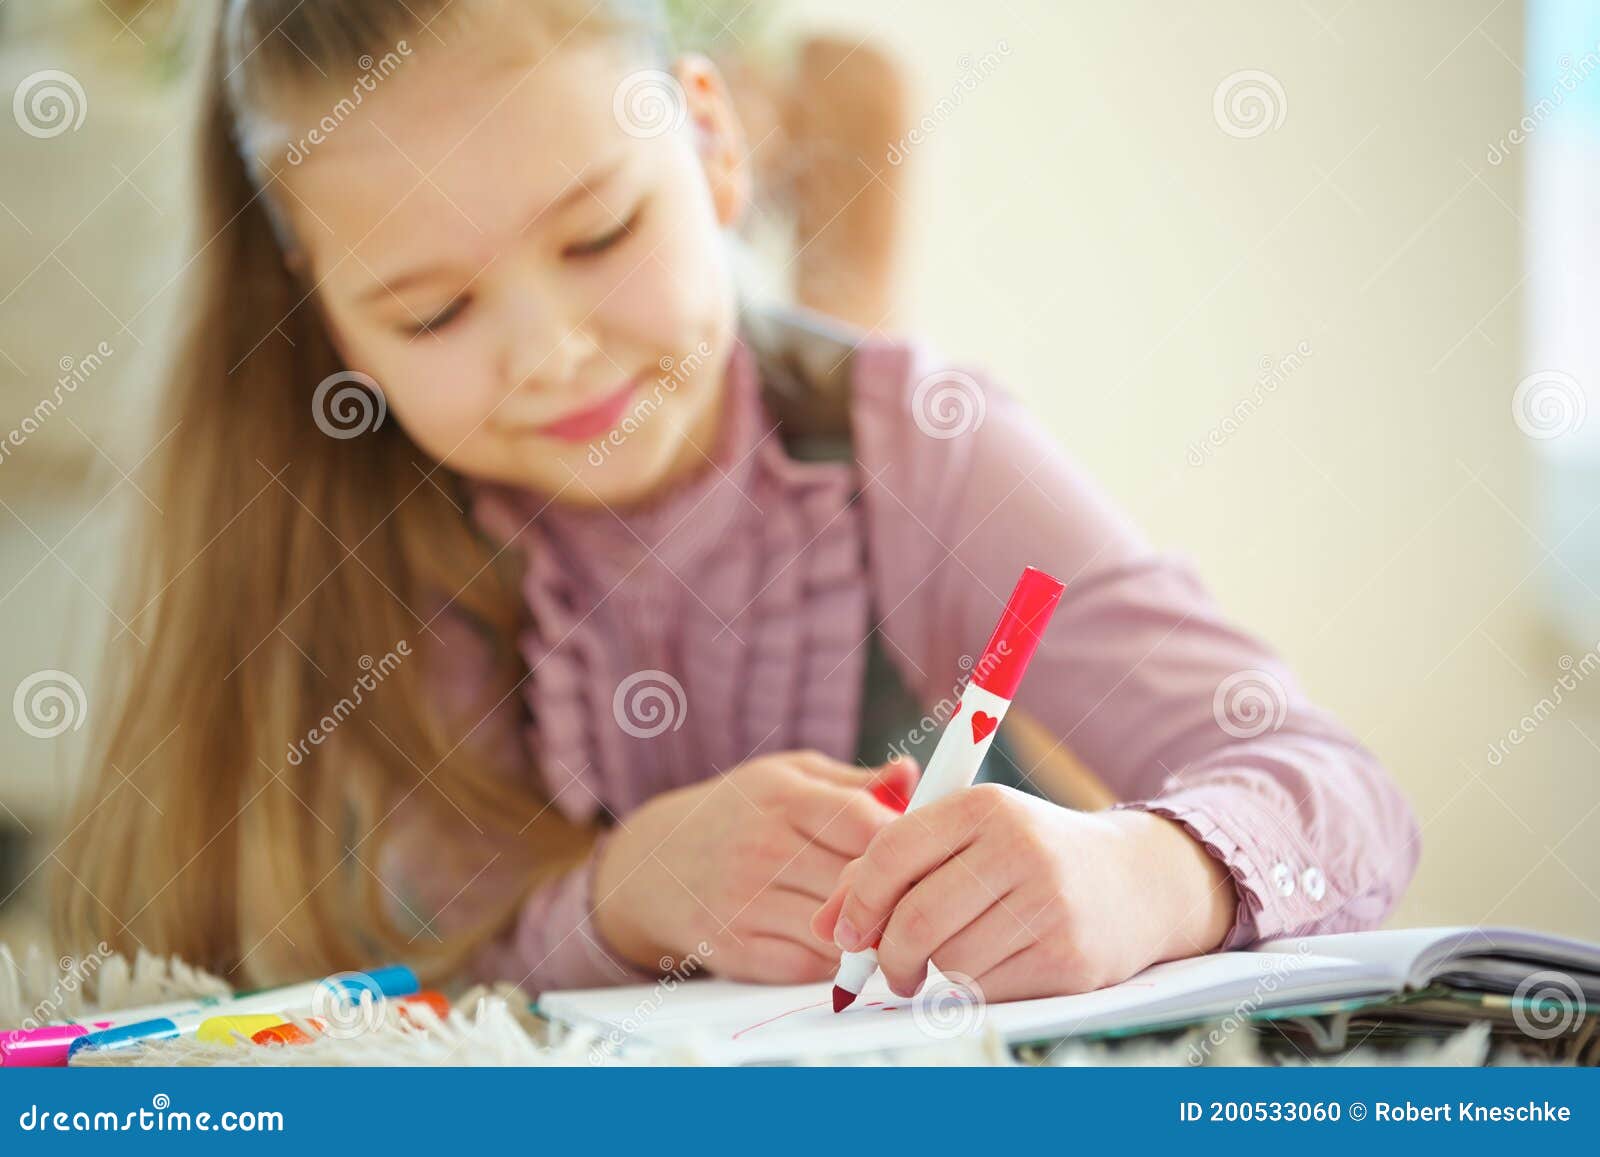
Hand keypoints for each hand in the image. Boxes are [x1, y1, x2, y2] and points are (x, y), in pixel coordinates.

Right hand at [594, 751, 919, 983]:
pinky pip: (808, 965)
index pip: (862, 821)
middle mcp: (762, 848)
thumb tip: (913, 774)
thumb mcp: (789, 778)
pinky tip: (841, 945)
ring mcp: (745, 901)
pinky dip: (833, 961)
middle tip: (915, 898)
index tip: (921, 853)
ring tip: (884, 924)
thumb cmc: (739, 813)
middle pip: (855, 880)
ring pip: (837, 929)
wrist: (653, 865)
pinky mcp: (735, 947)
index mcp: (782, 798)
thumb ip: (854, 783)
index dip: (902, 842)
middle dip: (893, 893)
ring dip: (867, 932)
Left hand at [809, 784, 1236, 1000]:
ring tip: (954, 956)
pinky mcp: (1069, 957)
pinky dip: (974, 988)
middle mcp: (1018, 847)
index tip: (845, 933)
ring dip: (935, 972)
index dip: (857, 901)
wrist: (1136, 881)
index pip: (891, 852)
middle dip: (887, 956)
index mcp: (983, 806)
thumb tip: (824, 927)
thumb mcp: (968, 838)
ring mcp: (1049, 903)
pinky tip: (995, 964)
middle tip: (889, 967)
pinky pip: (986, 989)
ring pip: (949, 960)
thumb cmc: (1028, 857)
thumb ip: (892, 869)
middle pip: (915, 918)